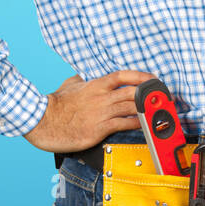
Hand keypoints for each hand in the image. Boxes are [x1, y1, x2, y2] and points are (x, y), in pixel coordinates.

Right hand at [24, 70, 153, 152]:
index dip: (141, 76)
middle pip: (133, 92)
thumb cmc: (55, 104)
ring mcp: (101, 113)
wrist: (42, 121)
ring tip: (158, 111)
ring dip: (147, 109)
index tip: (153, 78)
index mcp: (96, 85)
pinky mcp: (99, 129)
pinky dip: (136, 123)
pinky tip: (145, 124)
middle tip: (162, 97)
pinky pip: (124, 124)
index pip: (123, 76)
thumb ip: (81, 79)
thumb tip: (84, 76)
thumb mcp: (69, 84)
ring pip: (132, 108)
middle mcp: (101, 97)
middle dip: (150, 94)